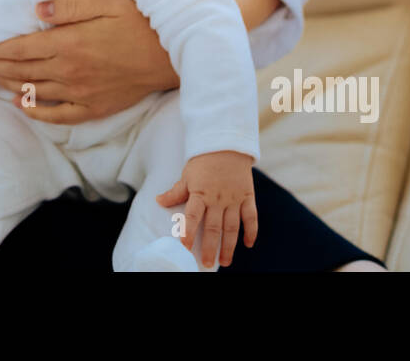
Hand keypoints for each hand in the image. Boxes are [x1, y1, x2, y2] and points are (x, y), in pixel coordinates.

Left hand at [0, 0, 176, 124]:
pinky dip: (36, 113)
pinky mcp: (94, 107)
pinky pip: (58, 116)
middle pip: (21, 72)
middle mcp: (70, 72)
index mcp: (70, 44)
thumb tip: (36, 11)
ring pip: (34, 93)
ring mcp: (81, 93)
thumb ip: (70, 7)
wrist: (173, 56)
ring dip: (9, 86)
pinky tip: (23, 106)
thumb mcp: (108, 2)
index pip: (20, 49)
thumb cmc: (142, 22)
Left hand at [157, 150, 257, 268]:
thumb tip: (158, 201)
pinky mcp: (247, 196)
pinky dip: (251, 231)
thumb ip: (175, 192)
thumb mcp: (187, 175)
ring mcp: (234, 199)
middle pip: (213, 227)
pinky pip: (251, 217)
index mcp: (200, 193)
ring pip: (232, 227)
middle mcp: (217, 199)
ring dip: (229, 245)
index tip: (185, 247)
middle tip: (207, 263)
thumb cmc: (203, 161)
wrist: (227, 145)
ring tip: (226, 261)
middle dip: (210, 247)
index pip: (192, 216)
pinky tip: (248, 244)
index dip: (188, 232)